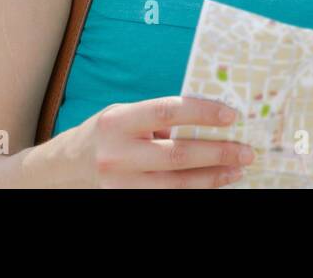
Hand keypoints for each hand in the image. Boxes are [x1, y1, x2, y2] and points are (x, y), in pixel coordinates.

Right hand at [74, 95, 254, 187]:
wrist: (67, 168)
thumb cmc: (109, 134)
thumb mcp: (126, 116)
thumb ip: (161, 117)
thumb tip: (211, 119)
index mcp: (117, 122)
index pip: (166, 112)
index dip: (201, 113)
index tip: (231, 116)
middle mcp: (116, 155)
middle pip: (176, 155)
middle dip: (217, 153)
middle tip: (245, 151)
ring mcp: (118, 184)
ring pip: (175, 184)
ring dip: (212, 178)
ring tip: (236, 170)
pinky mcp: (123, 201)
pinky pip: (166, 197)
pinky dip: (194, 190)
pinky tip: (213, 183)